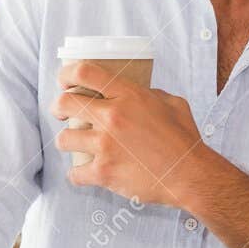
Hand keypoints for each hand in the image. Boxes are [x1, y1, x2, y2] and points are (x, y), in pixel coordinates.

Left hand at [52, 60, 214, 206]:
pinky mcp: (104, 172)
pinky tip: (86, 173)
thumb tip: (139, 93)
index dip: (67, 74)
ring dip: (68, 142)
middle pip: (65, 103)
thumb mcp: (174, 104)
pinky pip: (75, 173)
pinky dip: (78, 174)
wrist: (191, 175)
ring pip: (63, 139)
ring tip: (78, 146)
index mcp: (129, 96)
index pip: (84, 72)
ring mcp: (106, 146)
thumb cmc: (185, 140)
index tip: (64, 82)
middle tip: (61, 113)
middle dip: (57, 108)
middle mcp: (113, 117)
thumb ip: (151, 94)